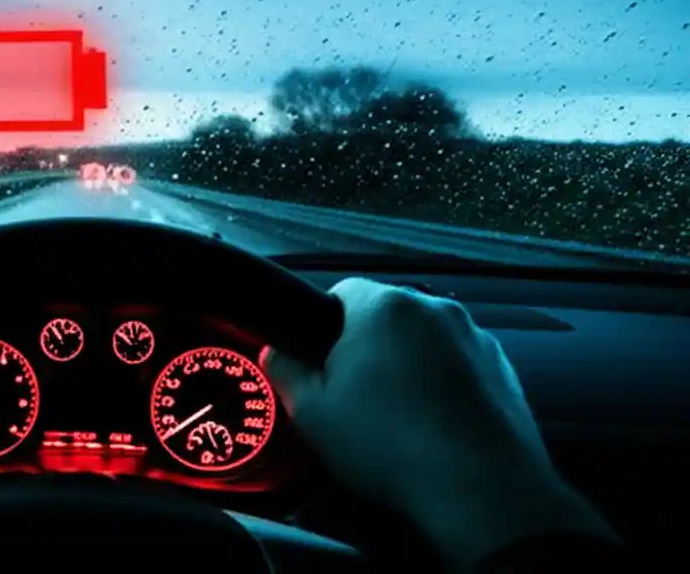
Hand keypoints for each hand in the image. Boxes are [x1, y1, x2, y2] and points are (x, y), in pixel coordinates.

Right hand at [265, 278, 614, 567]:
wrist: (480, 490)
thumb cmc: (388, 444)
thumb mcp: (311, 413)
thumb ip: (286, 371)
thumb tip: (278, 353)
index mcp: (384, 305)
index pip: (341, 292)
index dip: (324, 329)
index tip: (323, 368)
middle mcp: (435, 308)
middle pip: (386, 317)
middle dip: (369, 348)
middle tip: (355, 398)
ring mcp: (477, 337)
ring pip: (425, 342)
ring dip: (410, 366)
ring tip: (400, 419)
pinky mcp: (505, 370)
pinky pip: (460, 366)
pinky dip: (445, 386)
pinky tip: (436, 428)